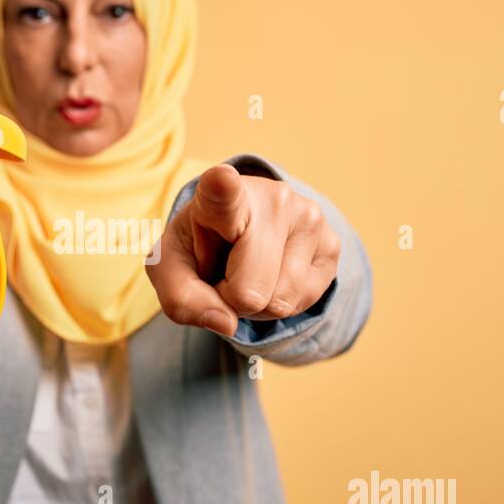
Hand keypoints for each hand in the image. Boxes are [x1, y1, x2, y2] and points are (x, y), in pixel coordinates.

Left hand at [146, 164, 341, 336]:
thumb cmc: (201, 247)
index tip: (221, 179)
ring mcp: (308, 218)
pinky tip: (272, 276)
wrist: (241, 232)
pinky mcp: (332, 243)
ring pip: (278, 302)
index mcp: (219, 195)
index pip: (222, 193)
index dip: (221, 188)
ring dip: (256, 306)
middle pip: (249, 292)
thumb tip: (226, 324)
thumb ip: (181, 299)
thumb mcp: (172, 270)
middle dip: (231, 299)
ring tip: (249, 274)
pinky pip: (302, 304)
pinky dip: (279, 304)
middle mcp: (272, 198)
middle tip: (225, 274)